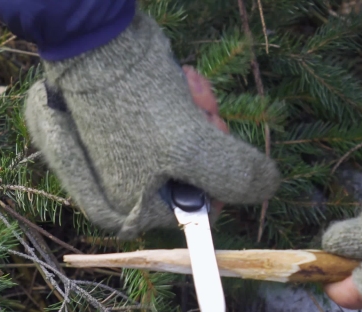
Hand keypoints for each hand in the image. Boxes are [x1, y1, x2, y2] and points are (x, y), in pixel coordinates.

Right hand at [24, 12, 279, 238]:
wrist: (93, 46)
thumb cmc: (137, 107)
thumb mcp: (193, 148)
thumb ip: (235, 176)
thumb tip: (268, 186)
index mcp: (130, 209)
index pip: (193, 214)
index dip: (219, 188)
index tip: (227, 159)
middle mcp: (122, 187)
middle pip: (190, 175)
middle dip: (207, 140)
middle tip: (206, 115)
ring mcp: (120, 154)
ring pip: (182, 143)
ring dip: (197, 113)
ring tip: (189, 89)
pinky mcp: (122, 123)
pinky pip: (164, 121)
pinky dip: (179, 100)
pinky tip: (181, 79)